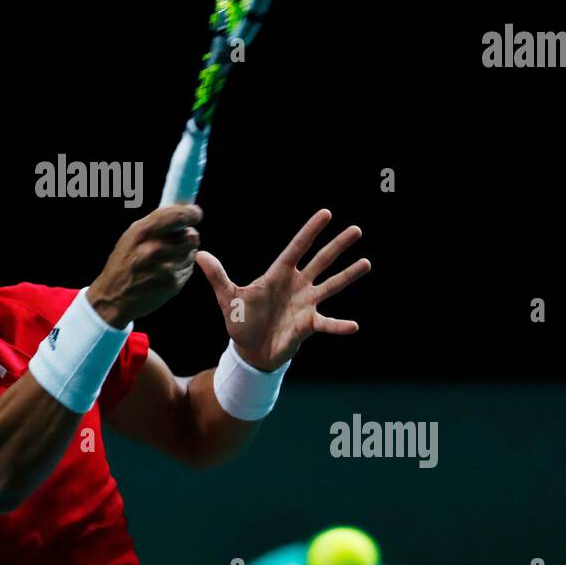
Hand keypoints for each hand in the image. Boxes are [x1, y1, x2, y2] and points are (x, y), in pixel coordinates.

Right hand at [87, 205, 202, 326]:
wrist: (114, 298)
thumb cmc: (123, 265)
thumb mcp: (131, 237)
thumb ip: (155, 224)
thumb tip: (180, 210)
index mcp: (143, 232)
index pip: (179, 215)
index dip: (192, 213)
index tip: (195, 214)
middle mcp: (155, 249)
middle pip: (191, 235)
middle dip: (188, 235)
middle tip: (177, 240)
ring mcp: (166, 268)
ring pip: (192, 251)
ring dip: (185, 252)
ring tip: (168, 257)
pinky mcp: (173, 283)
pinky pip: (189, 267)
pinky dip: (182, 267)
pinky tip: (167, 270)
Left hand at [196, 209, 370, 370]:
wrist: (250, 350)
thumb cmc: (241, 321)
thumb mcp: (228, 298)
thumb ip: (217, 277)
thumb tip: (199, 255)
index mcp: (278, 274)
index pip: (297, 248)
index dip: (310, 231)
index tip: (326, 214)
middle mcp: (297, 285)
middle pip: (321, 261)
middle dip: (338, 246)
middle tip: (356, 229)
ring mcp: (306, 304)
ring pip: (332, 285)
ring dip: (349, 275)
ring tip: (366, 263)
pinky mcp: (309, 325)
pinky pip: (327, 324)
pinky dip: (340, 325)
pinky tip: (354, 325)